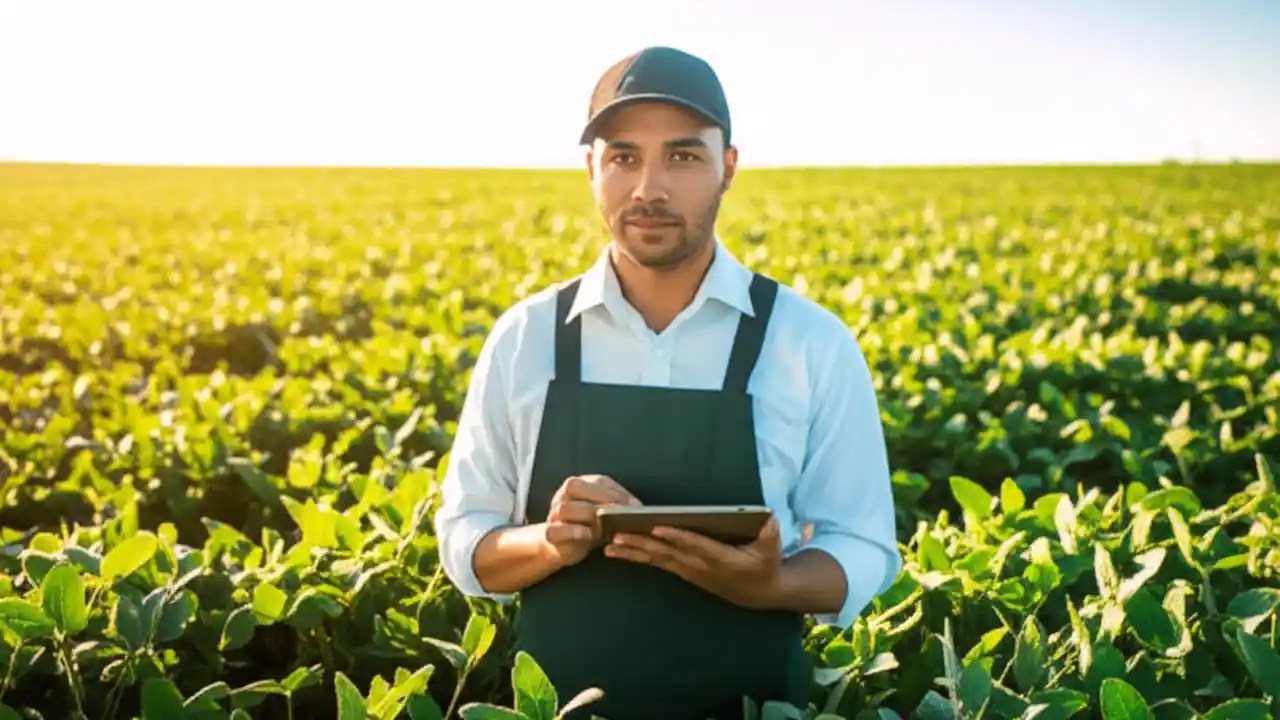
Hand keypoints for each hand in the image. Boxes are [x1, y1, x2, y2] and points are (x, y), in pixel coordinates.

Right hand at [542, 474, 640, 567]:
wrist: (566, 544)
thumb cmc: (591, 524)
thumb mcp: (605, 511)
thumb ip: (619, 505)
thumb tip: (638, 507)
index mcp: (580, 485)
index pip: (595, 481)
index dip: (613, 491)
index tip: (630, 504)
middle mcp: (564, 495)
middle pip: (573, 486)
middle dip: (598, 498)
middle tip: (618, 512)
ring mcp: (554, 513)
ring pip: (564, 508)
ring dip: (586, 514)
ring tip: (603, 524)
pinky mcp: (551, 533)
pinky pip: (554, 530)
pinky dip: (571, 531)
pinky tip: (587, 534)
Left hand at [605, 515, 783, 609]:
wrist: (759, 592)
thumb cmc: (765, 564)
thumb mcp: (772, 548)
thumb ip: (769, 533)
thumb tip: (768, 517)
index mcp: (720, 558)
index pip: (695, 545)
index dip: (676, 537)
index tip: (657, 527)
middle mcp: (700, 566)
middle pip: (667, 553)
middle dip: (642, 544)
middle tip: (618, 535)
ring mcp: (689, 570)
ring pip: (658, 560)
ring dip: (633, 552)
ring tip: (609, 545)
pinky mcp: (683, 571)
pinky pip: (657, 563)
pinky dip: (637, 556)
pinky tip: (617, 551)